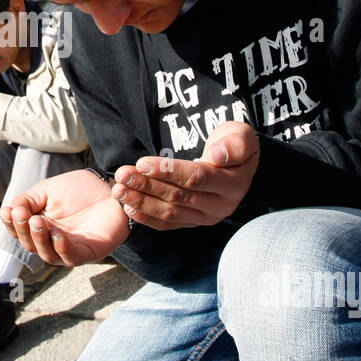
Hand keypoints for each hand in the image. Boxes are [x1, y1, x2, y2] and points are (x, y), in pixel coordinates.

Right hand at [1, 169, 128, 266]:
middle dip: (24, 231)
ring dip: (39, 239)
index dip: (10, 224)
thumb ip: (28, 200)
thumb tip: (11, 210)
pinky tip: (56, 234)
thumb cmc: (80, 190)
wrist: (110, 189)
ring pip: (47, 254)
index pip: (19, 231)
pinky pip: (71, 257)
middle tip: (24, 216)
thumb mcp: (48, 190)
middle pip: (30, 245)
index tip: (7, 211)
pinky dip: (62, 247)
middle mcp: (51, 241)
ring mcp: (69, 249)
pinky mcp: (88, 253)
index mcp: (40, 227)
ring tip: (38, 222)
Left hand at [110, 122, 259, 229]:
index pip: (196, 178)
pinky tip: (129, 208)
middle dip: (147, 186)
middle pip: (179, 197)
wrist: (235, 163)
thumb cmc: (233, 144)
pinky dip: (147, 218)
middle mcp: (221, 206)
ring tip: (119, 190)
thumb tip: (216, 156)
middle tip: (122, 175)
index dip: (168, 171)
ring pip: (170, 213)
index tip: (141, 163)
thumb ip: (234, 144)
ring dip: (142, 202)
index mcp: (233, 184)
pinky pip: (169, 224)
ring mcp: (206, 218)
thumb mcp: (241, 135)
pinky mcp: (193, 222)